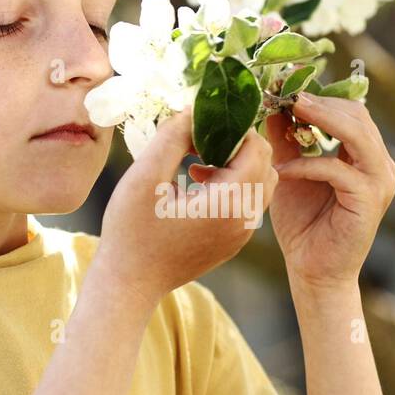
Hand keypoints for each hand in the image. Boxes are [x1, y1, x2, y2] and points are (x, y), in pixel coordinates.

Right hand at [95, 108, 277, 307]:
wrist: (129, 284)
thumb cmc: (132, 232)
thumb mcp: (145, 175)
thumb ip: (173, 136)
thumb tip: (193, 109)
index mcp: (231, 202)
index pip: (258, 148)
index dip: (233, 128)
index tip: (201, 126)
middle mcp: (246, 219)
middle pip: (265, 164)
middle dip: (237, 145)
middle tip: (198, 142)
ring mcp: (242, 234)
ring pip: (260, 184)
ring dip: (235, 166)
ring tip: (194, 165)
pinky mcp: (233, 242)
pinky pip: (247, 203)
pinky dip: (231, 186)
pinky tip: (194, 186)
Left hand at [264, 93, 394, 290]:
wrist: (313, 270)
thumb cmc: (303, 223)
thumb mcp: (290, 169)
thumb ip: (286, 138)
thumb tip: (273, 101)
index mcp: (366, 154)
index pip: (351, 110)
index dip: (320, 94)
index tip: (287, 82)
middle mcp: (380, 164)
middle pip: (357, 114)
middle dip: (320, 101)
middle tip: (286, 93)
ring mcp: (380, 181)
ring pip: (357, 133)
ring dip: (321, 119)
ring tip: (290, 110)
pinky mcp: (370, 200)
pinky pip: (339, 170)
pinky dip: (308, 165)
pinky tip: (283, 170)